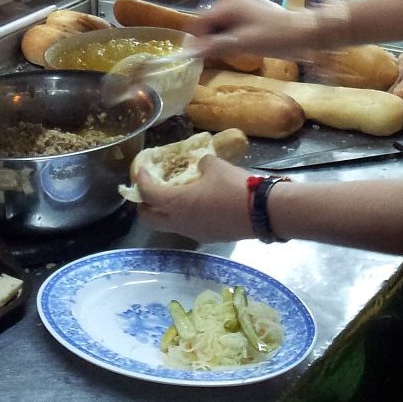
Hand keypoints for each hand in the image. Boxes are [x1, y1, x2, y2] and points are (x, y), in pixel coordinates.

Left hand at [135, 156, 253, 243]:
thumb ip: (201, 164)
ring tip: (173, 194)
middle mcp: (180, 223)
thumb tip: (201, 165)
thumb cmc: (234, 186)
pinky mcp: (208, 237)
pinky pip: (187, 227)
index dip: (140, 181)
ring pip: (168, 225)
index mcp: (176, 204)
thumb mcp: (215, 166)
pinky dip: (183, 216)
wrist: (262, 212)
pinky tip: (196, 203)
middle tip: (148, 190)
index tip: (141, 171)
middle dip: (143, 205)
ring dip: (165, 211)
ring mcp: (193, 233)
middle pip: (149, 219)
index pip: (148, 194)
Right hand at [186, 0, 316, 59]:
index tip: (201, 57)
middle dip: (211, 39)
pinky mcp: (249, 9)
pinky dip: (232, 34)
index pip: (199, 21)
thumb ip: (215, 46)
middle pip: (208, 21)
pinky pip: (231, 22)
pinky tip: (242, 44)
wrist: (304, 32)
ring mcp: (241, 2)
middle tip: (223, 55)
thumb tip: (189, 52)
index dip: (198, 40)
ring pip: (220, 23)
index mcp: (227, 3)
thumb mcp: (243, 44)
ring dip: (222, 38)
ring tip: (236, 50)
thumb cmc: (274, 38)